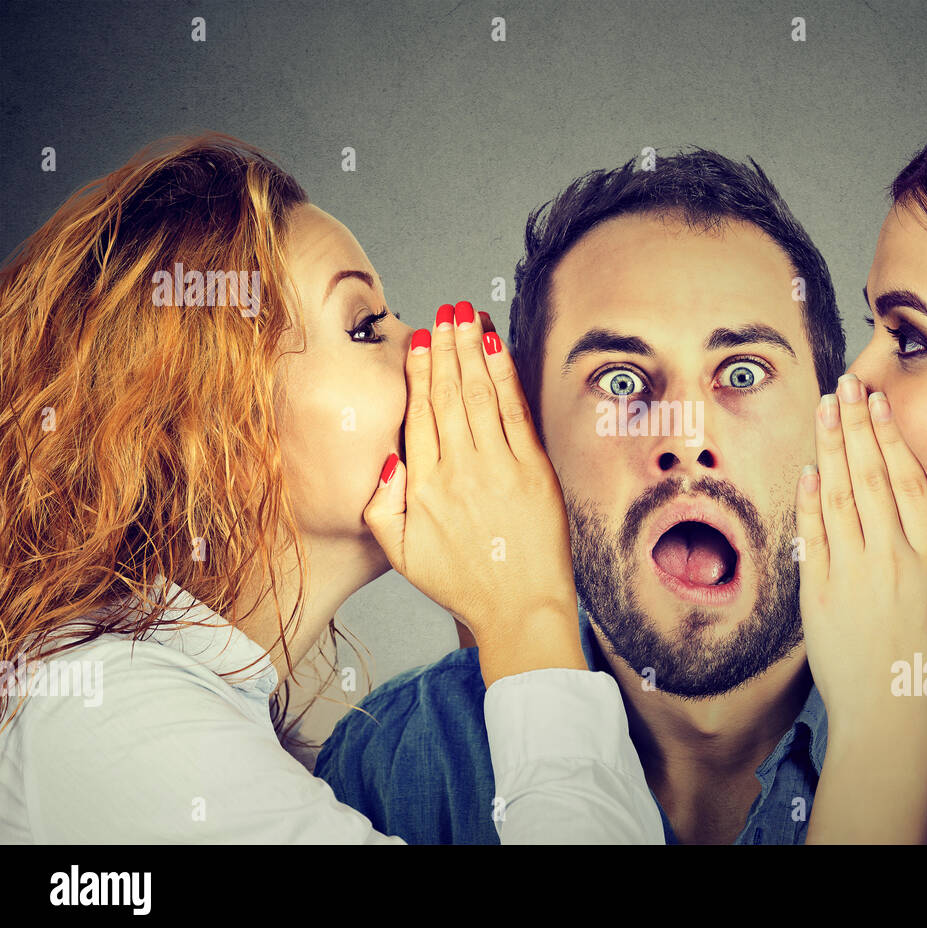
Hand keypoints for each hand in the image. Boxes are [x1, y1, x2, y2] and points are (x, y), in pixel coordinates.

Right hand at [363, 301, 585, 685]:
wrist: (519, 608)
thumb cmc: (462, 582)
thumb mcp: (401, 555)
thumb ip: (380, 507)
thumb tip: (386, 459)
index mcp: (423, 486)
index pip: (419, 413)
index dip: (419, 370)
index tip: (420, 338)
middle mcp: (458, 470)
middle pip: (448, 394)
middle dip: (447, 346)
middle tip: (446, 309)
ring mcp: (498, 467)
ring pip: (479, 394)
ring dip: (473, 350)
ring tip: (468, 314)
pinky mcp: (533, 471)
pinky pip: (515, 412)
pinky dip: (506, 375)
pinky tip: (499, 347)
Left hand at [797, 375, 926, 842]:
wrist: (888, 729)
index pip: (911, 483)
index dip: (894, 437)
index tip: (883, 405)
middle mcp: (892, 558)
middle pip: (871, 474)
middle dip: (857, 423)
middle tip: (847, 383)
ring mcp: (851, 573)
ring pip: (839, 494)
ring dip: (831, 446)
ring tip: (825, 407)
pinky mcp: (819, 594)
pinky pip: (813, 533)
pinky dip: (808, 498)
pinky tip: (809, 467)